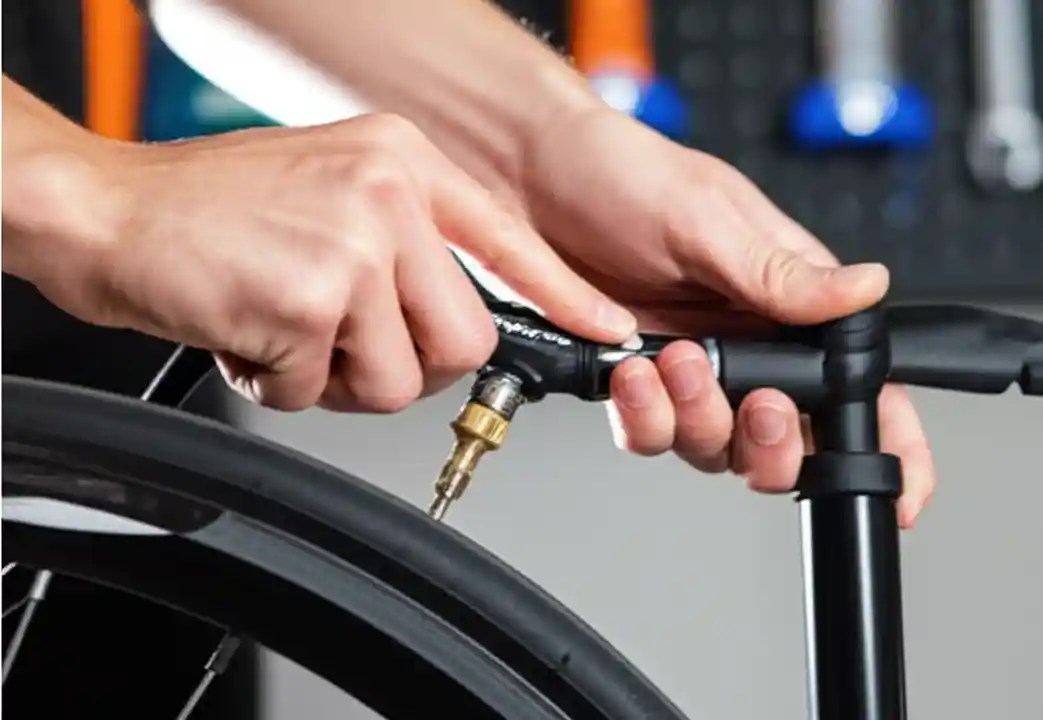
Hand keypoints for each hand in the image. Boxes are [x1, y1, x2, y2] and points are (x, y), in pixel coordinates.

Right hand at [26, 113, 636, 411]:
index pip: (509, 241)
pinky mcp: (308, 299)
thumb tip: (457, 318)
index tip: (608, 330)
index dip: (565, 296)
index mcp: (402, 162)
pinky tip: (250, 333)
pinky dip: (284, 384)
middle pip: (465, 339)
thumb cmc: (213, 211)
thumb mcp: (333, 191)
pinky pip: (326, 391)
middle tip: (345, 344)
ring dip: (341, 378)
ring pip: (402, 378)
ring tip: (288, 330)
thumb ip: (403, 242)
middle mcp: (388, 192)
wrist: (109, 210)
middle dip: (409, 364)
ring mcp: (352, 243)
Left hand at [521, 109, 936, 527]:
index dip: (888, 443)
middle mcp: (749, 341)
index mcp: (790, 300)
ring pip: (718, 448)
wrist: (523, 174)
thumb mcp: (709, 218)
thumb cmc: (621, 172)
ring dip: (698, 420)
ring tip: (671, 362)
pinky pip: (653, 436)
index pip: (862, 382)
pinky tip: (630, 374)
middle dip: (776, 443)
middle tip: (757, 405)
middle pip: (792, 440)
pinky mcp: (637, 383)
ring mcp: (693, 369)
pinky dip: (644, 420)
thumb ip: (784, 274)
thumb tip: (868, 288)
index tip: (901, 495)